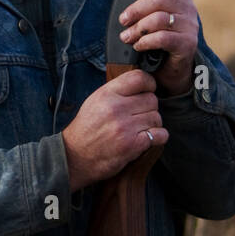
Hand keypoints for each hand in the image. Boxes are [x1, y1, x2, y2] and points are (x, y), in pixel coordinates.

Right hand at [61, 69, 169, 191]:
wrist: (74, 157)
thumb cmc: (85, 130)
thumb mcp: (94, 101)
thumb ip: (116, 91)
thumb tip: (140, 86)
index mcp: (107, 94)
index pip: (139, 78)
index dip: (149, 84)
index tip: (148, 90)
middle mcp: (116, 108)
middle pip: (152, 99)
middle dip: (149, 108)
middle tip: (139, 117)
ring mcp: (125, 127)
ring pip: (157, 117)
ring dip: (152, 124)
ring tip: (140, 130)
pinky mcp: (132, 145)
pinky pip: (160, 135)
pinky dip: (157, 137)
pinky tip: (146, 139)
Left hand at [113, 0, 199, 97]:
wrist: (172, 68)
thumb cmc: (157, 36)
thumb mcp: (147, 13)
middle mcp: (187, 8)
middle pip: (160, 0)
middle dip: (136, 9)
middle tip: (123, 20)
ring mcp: (189, 26)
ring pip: (160, 19)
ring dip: (138, 28)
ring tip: (126, 36)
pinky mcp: (187, 44)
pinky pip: (163, 38)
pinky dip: (146, 41)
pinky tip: (138, 45)